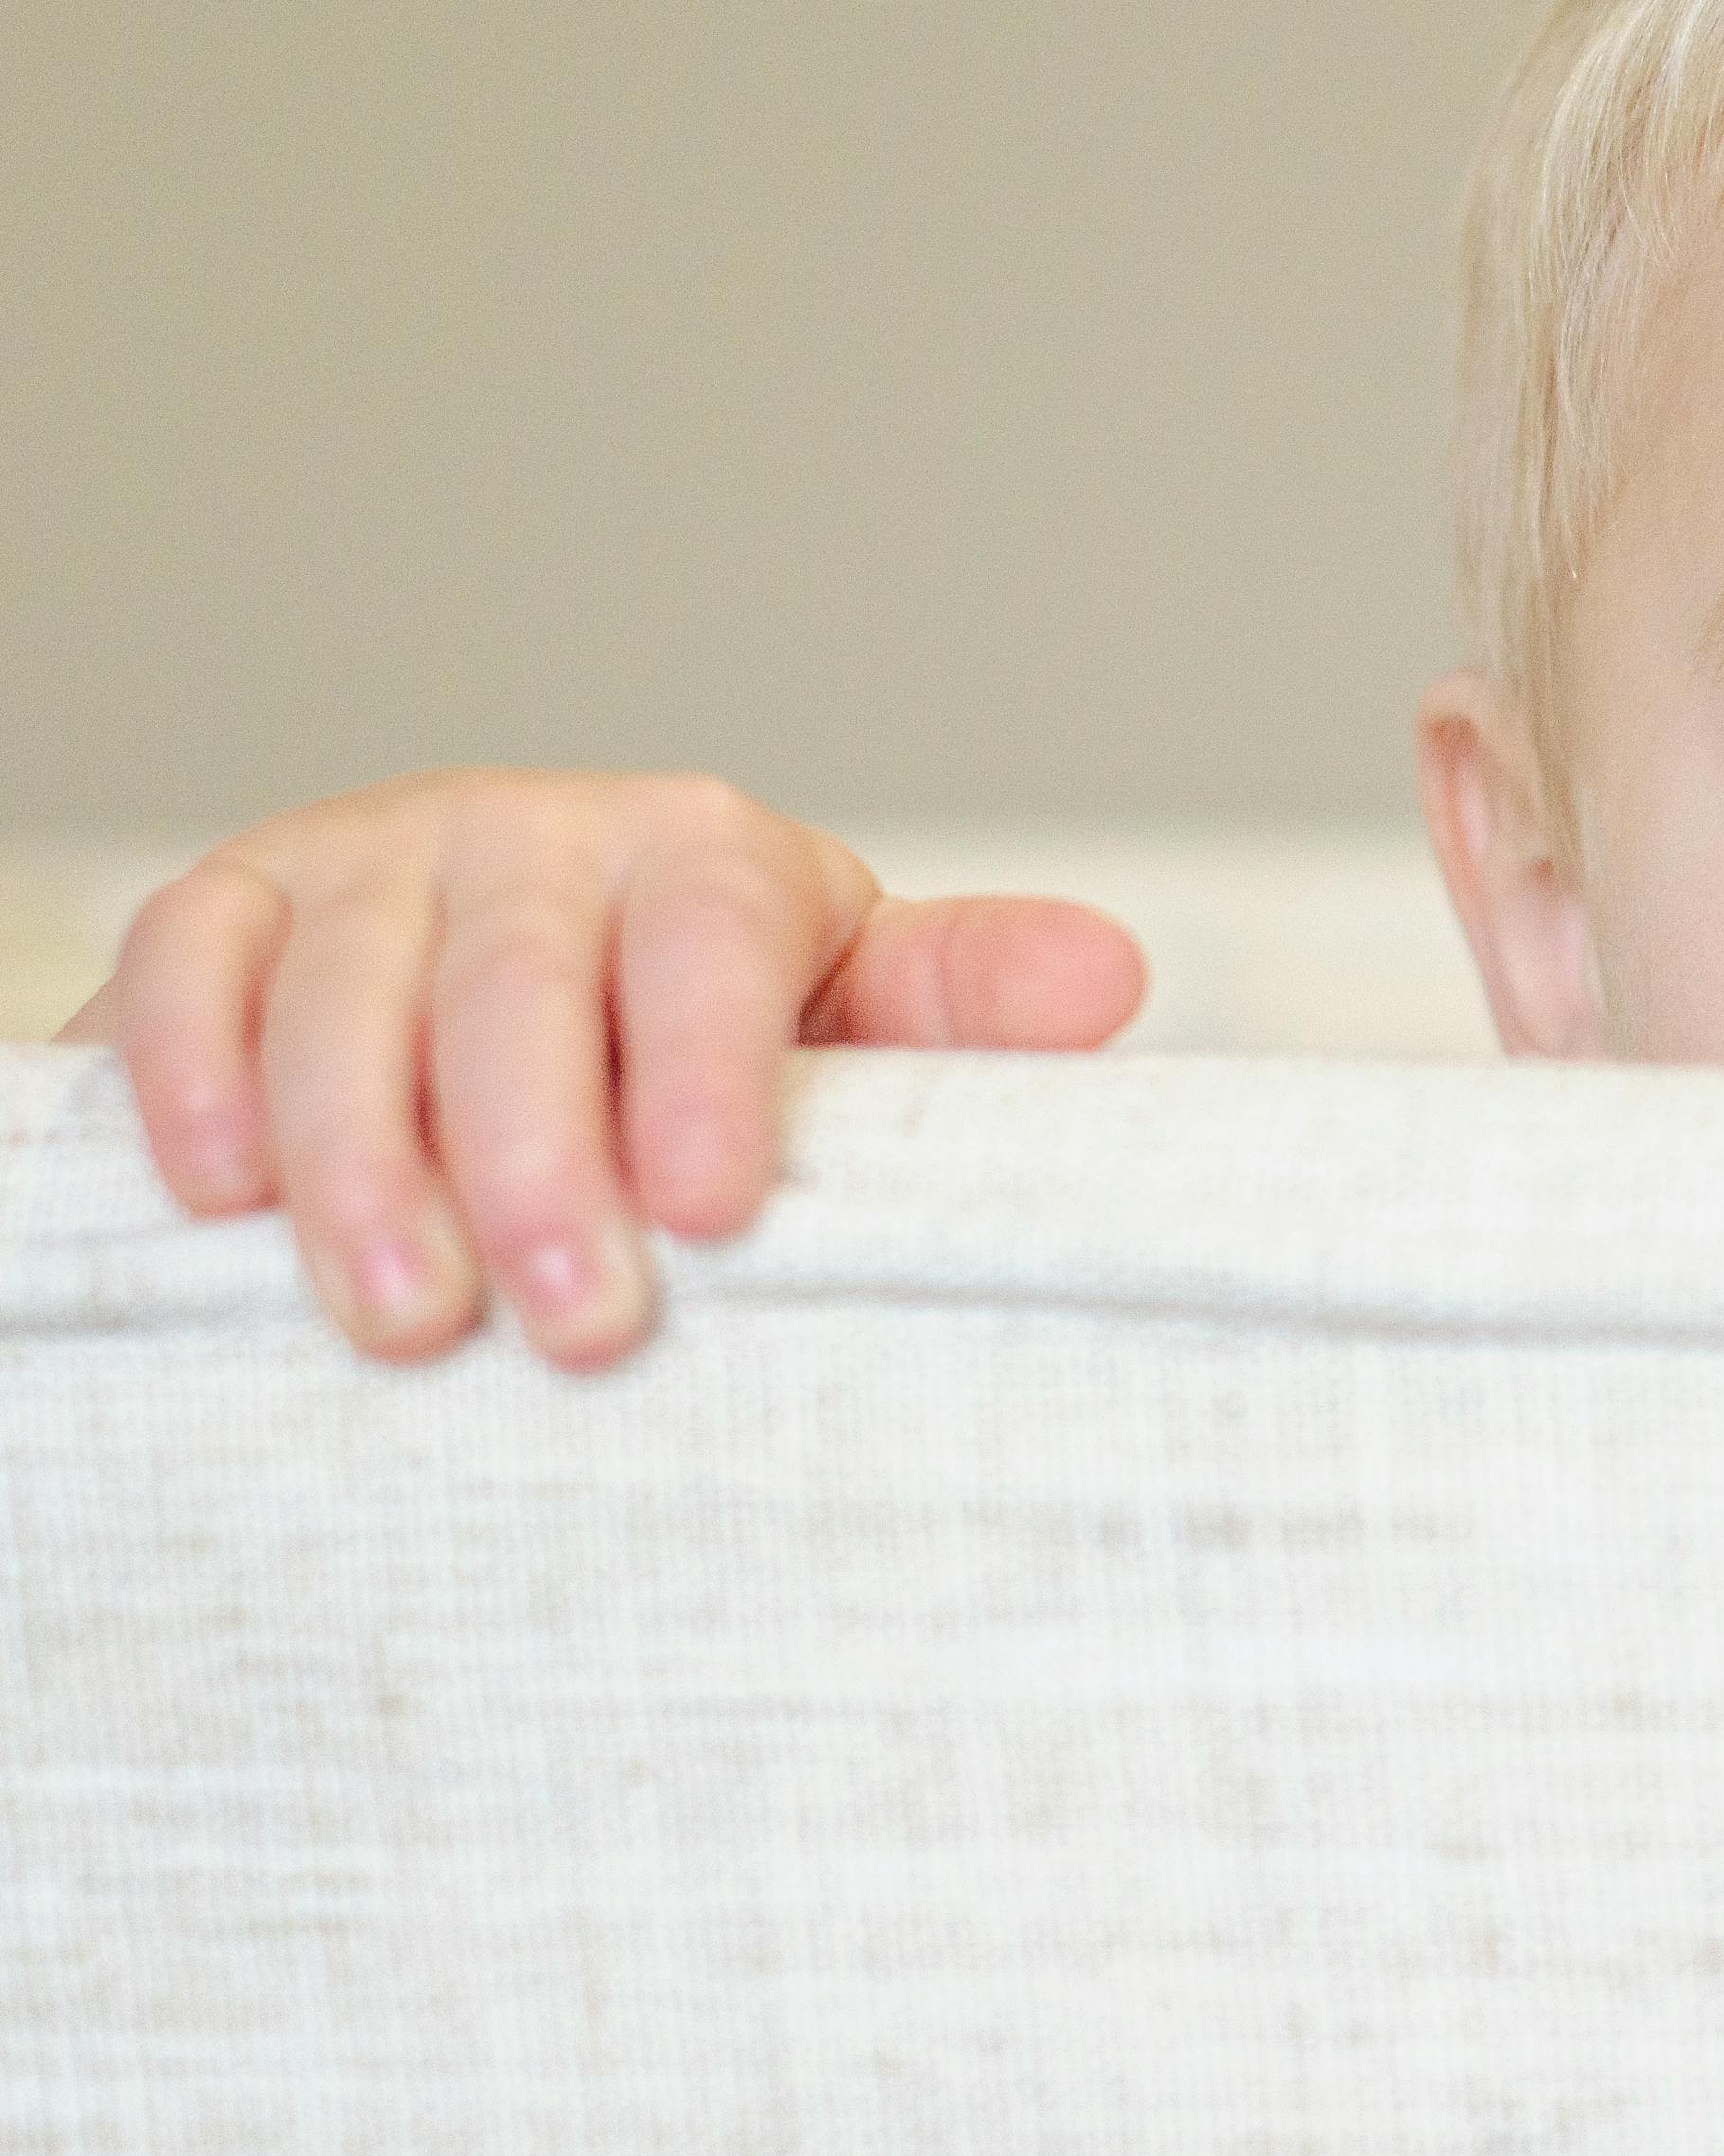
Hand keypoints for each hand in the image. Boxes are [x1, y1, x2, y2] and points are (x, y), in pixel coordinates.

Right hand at [59, 771, 1143, 1369]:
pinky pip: (186, 968)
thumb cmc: (695, 1030)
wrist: (492, 979)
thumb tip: (1105, 983)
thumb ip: (954, 1008)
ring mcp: (369, 863)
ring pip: (348, 995)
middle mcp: (532, 836)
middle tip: (569, 1319)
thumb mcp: (838, 1010)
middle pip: (523, 985)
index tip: (712, 1213)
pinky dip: (188, 1076)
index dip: (708, 1072)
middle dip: (539, 1159)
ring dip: (367, 1160)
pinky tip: (222, 1194)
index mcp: (703, 860)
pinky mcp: (227, 907)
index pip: (710, 945)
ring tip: (404, 1315)